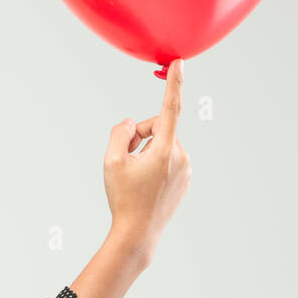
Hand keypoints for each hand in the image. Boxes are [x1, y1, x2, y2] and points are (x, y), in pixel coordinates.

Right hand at [102, 59, 191, 263]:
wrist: (138, 234)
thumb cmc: (123, 198)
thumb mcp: (111, 161)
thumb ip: (119, 133)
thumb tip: (129, 123)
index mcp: (166, 150)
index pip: (170, 108)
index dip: (174, 83)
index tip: (178, 63)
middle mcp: (182, 157)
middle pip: (159, 128)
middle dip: (140, 135)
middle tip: (123, 155)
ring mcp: (186, 170)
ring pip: (164, 144)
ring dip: (147, 150)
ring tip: (133, 174)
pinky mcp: (185, 180)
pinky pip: (169, 159)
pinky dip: (155, 163)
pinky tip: (144, 183)